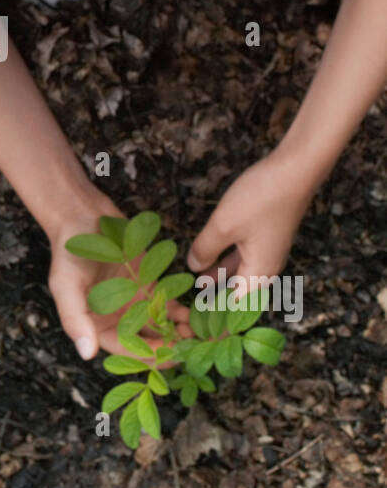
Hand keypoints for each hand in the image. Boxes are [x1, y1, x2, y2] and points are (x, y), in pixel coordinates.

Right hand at [47, 193, 192, 361]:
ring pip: (160, 325)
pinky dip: (181, 312)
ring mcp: (134, 302)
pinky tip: (196, 314)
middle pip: (146, 341)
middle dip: (169, 346)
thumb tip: (87, 354)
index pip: (125, 350)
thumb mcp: (65, 286)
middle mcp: (117, 318)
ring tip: (198, 332)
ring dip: (178, 332)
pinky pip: (166, 303)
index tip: (171, 357)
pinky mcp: (148, 285)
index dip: (148, 356)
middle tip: (192, 347)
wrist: (81, 217)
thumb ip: (74, 319)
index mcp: (96, 325)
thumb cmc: (69, 252)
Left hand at [185, 149, 313, 297]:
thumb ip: (205, 250)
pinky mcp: (268, 233)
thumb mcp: (223, 226)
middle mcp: (267, 265)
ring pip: (241, 269)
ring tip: (198, 278)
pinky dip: (228, 257)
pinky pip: (245, 253)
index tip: (194, 318)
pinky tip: (213, 252)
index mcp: (260, 273)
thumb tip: (193, 266)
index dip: (215, 311)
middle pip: (239, 288)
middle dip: (216, 293)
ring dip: (220, 273)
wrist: (295, 169)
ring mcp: (269, 249)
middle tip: (192, 299)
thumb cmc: (261, 200)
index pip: (235, 304)